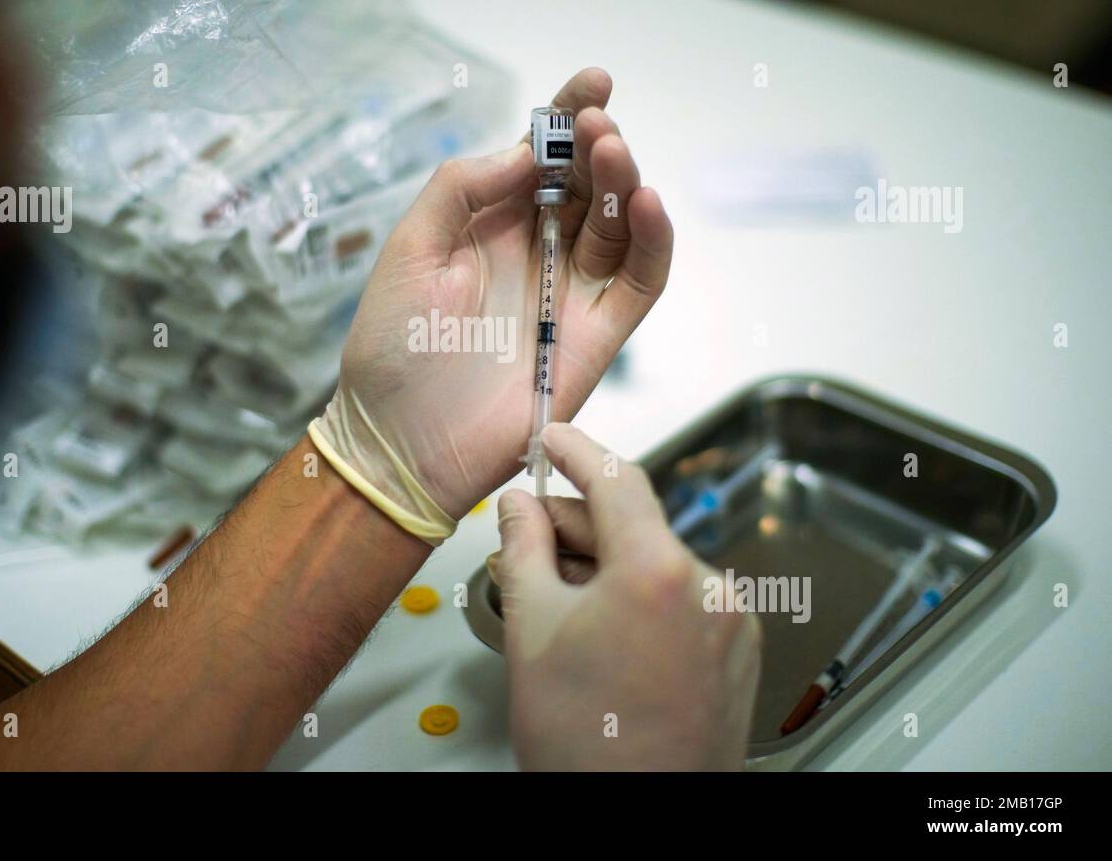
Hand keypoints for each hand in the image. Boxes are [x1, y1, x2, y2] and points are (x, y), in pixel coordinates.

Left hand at [311, 68, 672, 534]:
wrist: (400, 442)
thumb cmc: (392, 349)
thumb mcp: (409, 251)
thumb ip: (459, 191)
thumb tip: (522, 151)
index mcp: (491, 226)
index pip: (542, 160)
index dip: (569, 118)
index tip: (593, 81)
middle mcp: (537, 253)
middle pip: (588, 186)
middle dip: (599, 147)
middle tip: (598, 125)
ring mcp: (571, 293)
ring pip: (618, 225)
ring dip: (624, 184)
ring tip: (614, 154)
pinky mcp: (596, 336)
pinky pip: (640, 282)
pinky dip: (653, 243)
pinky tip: (646, 205)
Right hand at [495, 423, 760, 770]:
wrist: (638, 819)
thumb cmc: (588, 746)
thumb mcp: (532, 630)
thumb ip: (523, 548)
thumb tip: (518, 507)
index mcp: (659, 571)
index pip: (617, 476)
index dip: (576, 449)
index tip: (552, 437)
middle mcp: (710, 589)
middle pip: (635, 524)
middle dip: (578, 525)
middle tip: (528, 535)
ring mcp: (730, 624)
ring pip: (657, 565)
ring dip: (607, 568)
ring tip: (560, 605)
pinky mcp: (738, 653)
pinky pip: (682, 601)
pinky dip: (641, 600)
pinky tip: (602, 631)